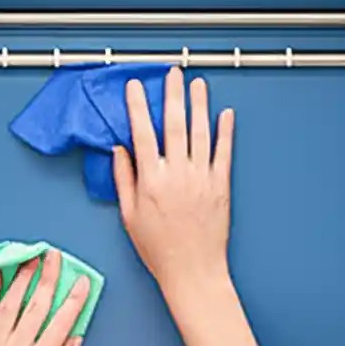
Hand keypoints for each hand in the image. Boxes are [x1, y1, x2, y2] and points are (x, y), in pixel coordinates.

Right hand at [112, 67, 235, 298]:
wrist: (192, 271)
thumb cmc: (159, 249)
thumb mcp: (129, 216)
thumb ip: (124, 179)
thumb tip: (119, 151)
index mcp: (151, 180)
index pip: (142, 133)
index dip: (138, 107)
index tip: (135, 87)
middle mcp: (177, 174)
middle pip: (174, 125)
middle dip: (172, 95)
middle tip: (172, 74)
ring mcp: (201, 178)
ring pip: (201, 132)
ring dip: (199, 105)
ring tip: (197, 84)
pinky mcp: (221, 186)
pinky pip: (224, 153)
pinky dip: (225, 132)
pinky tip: (225, 115)